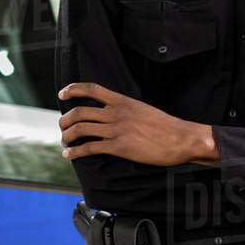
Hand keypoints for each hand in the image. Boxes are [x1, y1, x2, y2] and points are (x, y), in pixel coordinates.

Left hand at [58, 83, 217, 165]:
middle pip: (80, 111)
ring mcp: (117, 130)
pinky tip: (70, 155)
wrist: (182, 139)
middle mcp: (116, 113)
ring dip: (67, 136)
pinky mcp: (119, 147)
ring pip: (81, 129)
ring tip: (65, 142)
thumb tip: (113, 116)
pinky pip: (90, 148)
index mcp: (123, 101)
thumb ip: (126, 111)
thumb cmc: (167, 128)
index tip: (62, 94)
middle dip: (65, 120)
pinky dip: (76, 152)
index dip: (72, 89)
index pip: (91, 89)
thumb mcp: (144, 110)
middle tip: (62, 127)